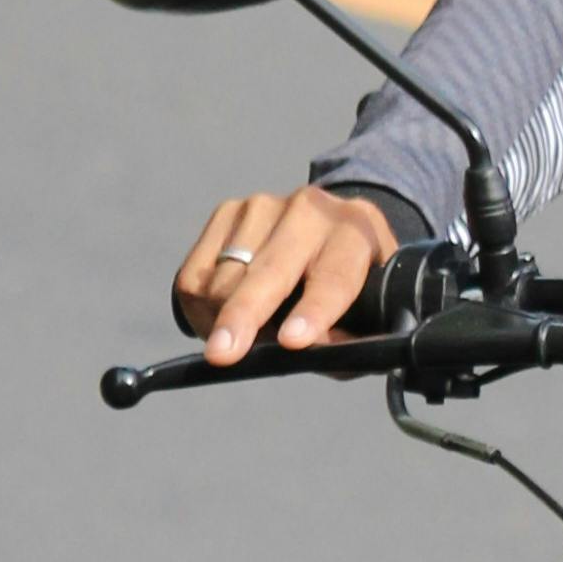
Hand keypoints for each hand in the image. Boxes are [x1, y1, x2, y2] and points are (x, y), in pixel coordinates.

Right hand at [171, 184, 397, 363]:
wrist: (329, 232)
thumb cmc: (351, 287)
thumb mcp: (368, 314)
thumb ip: (346, 341)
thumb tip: (305, 351)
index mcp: (356, 234)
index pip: (335, 276)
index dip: (313, 310)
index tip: (292, 341)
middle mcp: (309, 211)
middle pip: (269, 271)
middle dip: (243, 316)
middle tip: (223, 354)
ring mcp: (263, 207)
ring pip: (223, 279)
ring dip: (222, 322)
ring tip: (241, 342)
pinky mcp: (226, 213)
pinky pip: (194, 276)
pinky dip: (200, 311)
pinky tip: (220, 320)